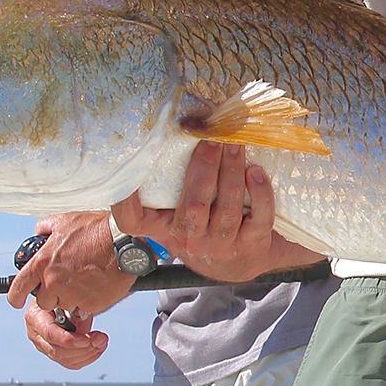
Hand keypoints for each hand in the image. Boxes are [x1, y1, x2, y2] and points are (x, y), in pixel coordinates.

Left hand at [6, 211, 134, 312]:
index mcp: (42, 263)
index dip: (16, 297)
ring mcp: (72, 295)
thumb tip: (40, 234)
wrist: (124, 241)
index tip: (17, 301)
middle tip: (67, 282)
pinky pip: (85, 308)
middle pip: (43, 302)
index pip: (18, 288)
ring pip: (65, 305)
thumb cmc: (97, 230)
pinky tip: (97, 285)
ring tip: (86, 281)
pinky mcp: (91, 304)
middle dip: (52, 294)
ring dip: (72, 297)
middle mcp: (53, 282)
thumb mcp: (64, 221)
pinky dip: (89, 300)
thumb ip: (45, 229)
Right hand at [24, 302, 107, 369]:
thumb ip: (74, 306)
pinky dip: (88, 357)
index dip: (68, 340)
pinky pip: (72, 363)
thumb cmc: (63, 294)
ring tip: (102, 341)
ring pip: (66, 360)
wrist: (59, 297)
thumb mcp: (68, 295)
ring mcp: (44, 345)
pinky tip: (98, 348)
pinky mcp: (55, 352)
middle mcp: (36, 334)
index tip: (87, 340)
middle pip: (58, 351)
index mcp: (36, 317)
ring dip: (89, 353)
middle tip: (101, 339)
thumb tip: (82, 316)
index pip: (49, 334)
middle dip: (83, 348)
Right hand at [112, 141, 322, 281]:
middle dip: (203, 168)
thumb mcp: (177, 210)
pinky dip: (260, 193)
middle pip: (191, 207)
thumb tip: (179, 124)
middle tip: (212, 139)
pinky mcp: (251, 244)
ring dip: (232, 173)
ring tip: (236, 146)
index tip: (132, 169)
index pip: (132, 220)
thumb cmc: (202, 222)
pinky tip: (256, 172)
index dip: (126, 199)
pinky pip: (259, 218)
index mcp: (162, 227)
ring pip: (227, 210)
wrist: (239, 261)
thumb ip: (170, 181)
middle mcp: (188, 240)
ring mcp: (221, 245)